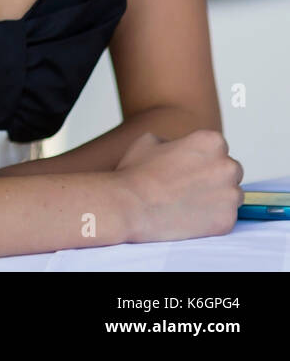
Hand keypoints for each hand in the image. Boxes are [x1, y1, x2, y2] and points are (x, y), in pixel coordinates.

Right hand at [113, 129, 243, 242]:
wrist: (130, 205)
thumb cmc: (136, 171)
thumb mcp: (149, 140)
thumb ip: (173, 141)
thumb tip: (178, 148)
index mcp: (211, 141)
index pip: (217, 149)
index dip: (200, 159)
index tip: (185, 168)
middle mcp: (228, 166)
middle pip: (230, 172)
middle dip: (214, 178)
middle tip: (187, 186)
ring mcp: (230, 195)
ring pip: (231, 196)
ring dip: (216, 199)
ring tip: (186, 203)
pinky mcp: (228, 221)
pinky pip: (225, 218)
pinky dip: (210, 220)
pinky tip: (187, 216)